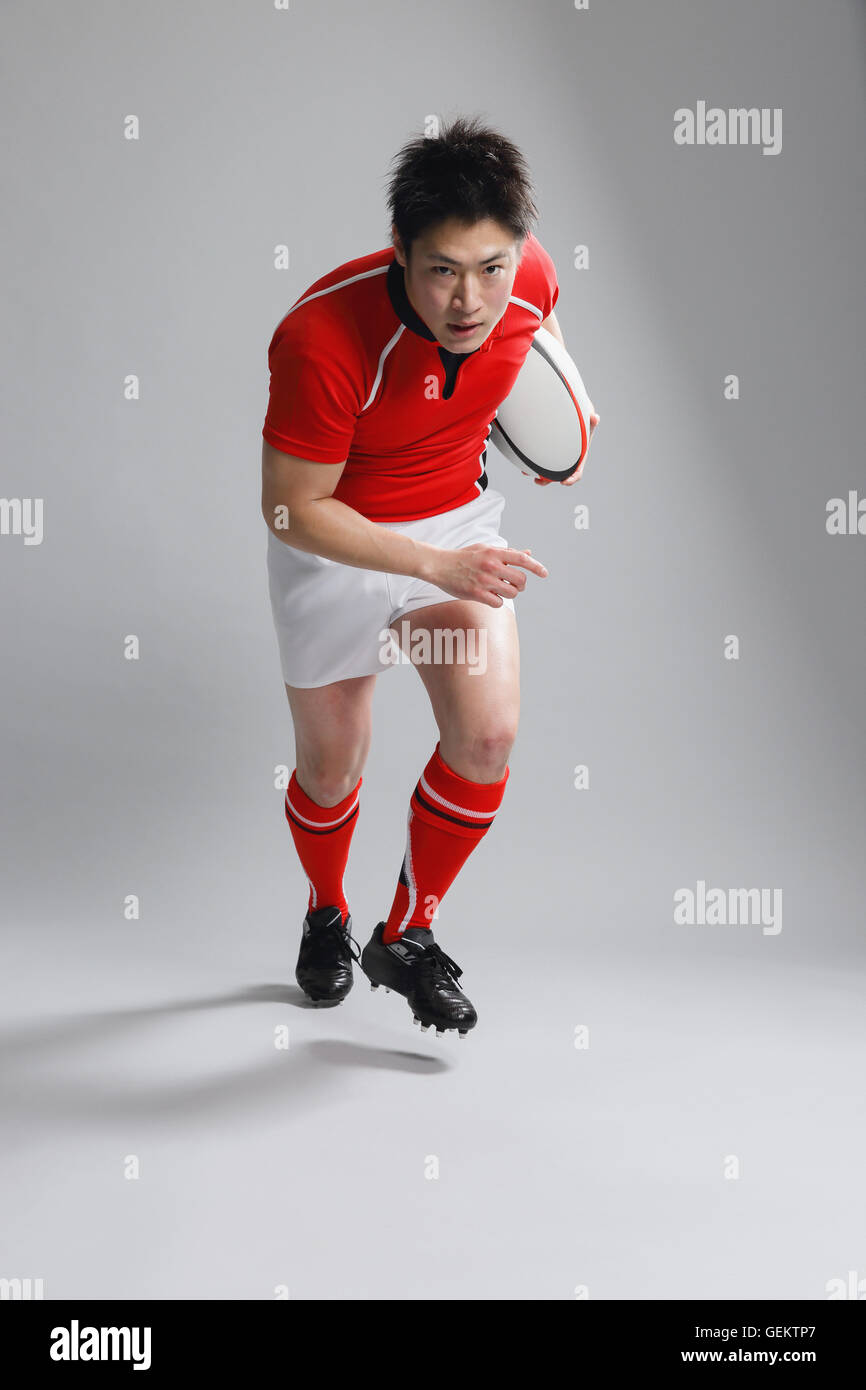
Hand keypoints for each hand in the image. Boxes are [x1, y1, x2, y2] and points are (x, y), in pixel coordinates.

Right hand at [429, 543, 547, 608]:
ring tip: (500, 589)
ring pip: (512, 593)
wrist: (439, 565)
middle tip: (513, 584)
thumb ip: (507, 552)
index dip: (536, 567)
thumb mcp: (485, 549)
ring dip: (510, 593)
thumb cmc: (463, 557)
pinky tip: (490, 596)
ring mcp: (484, 580)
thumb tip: (528, 554)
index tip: (545, 573)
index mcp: (494, 553)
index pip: (522, 560)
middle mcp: (491, 566)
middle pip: (520, 580)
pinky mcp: (477, 593)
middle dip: (520, 584)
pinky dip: (498, 601)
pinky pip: (498, 603)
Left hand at [533, 408, 599, 485]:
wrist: (573, 421)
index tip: (564, 481)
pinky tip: (523, 463)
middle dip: (548, 480)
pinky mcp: (548, 455)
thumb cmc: (582, 425)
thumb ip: (592, 422)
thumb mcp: (588, 423)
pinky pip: (539, 462)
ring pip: (546, 471)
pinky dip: (531, 464)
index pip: (576, 473)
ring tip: (527, 473)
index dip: (571, 479)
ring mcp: (556, 459)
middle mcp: (566, 462)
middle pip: (558, 476)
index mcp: (578, 460)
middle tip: (539, 481)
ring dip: (537, 475)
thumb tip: (595, 417)